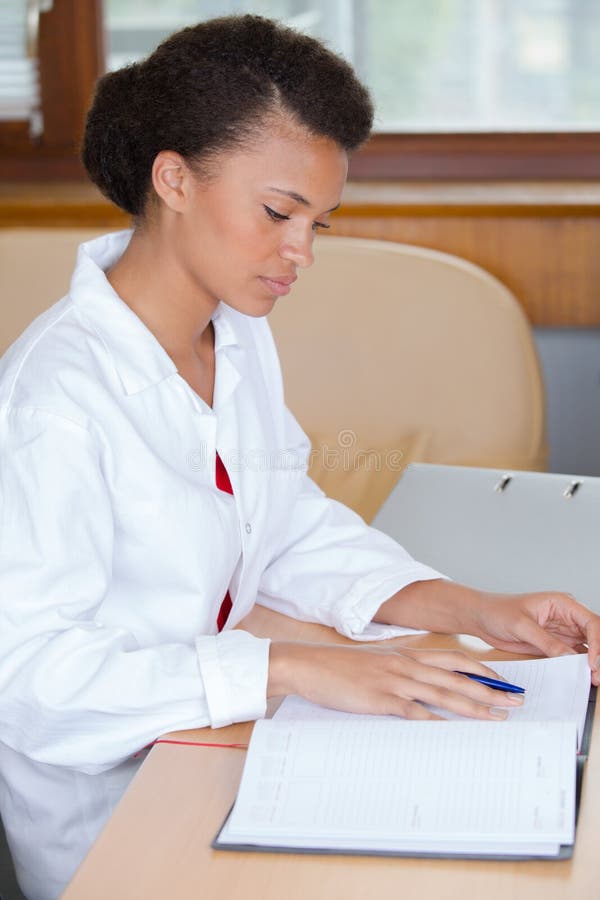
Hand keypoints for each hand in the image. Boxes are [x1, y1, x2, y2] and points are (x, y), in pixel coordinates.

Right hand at [268, 642, 524, 719]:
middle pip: (457, 677)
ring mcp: (394, 681)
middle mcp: (406, 664)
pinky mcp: (380, 698)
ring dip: (473, 706)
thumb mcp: (375, 661)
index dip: (481, 670)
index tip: (503, 681)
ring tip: (496, 717)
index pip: (453, 659)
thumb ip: (399, 669)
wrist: (307, 663)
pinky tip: (452, 731)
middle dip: (489, 691)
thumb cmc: (338, 666)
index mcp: (406, 654)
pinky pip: (414, 711)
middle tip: (515, 703)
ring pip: (443, 693)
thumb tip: (421, 685)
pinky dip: (435, 721)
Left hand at [375, 579, 599, 686]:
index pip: (590, 622)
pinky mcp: (553, 645)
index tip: (591, 661)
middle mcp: (566, 617)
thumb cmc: (497, 611)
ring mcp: (562, 632)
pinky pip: (571, 657)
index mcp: (562, 603)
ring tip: (590, 680)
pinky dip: (577, 668)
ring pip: (586, 649)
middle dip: (597, 656)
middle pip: (593, 636)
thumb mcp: (521, 626)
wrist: (480, 618)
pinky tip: (578, 678)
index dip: (596, 642)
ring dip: (590, 664)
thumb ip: (547, 642)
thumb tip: (569, 657)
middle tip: (595, 675)